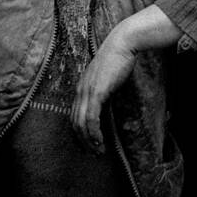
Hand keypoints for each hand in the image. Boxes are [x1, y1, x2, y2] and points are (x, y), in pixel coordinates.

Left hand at [70, 29, 135, 154]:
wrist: (122, 43)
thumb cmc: (118, 59)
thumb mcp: (107, 79)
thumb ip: (103, 92)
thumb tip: (106, 105)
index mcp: (81, 88)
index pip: (74, 116)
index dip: (79, 133)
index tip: (88, 144)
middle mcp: (80, 91)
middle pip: (75, 123)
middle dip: (82, 141)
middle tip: (93, 153)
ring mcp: (87, 92)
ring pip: (81, 124)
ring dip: (89, 141)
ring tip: (98, 151)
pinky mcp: (97, 92)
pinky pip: (92, 118)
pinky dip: (94, 132)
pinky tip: (100, 141)